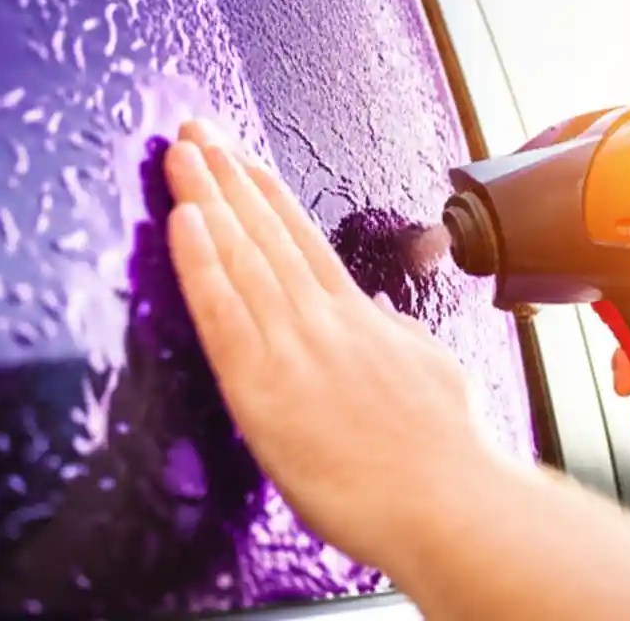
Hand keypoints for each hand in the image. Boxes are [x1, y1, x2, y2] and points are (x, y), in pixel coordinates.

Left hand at [163, 119, 500, 566]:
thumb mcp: (428, 369)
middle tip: (197, 127)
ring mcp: (291, 348)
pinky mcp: (261, 388)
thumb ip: (391, 334)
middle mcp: (321, 320)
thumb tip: (371, 308)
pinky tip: (182, 219)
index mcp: (358, 317)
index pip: (301, 240)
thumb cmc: (446, 450)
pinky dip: (200, 262)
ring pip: (240, 257)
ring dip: (207, 197)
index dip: (266, 194)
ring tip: (182, 149)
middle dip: (228, 175)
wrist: (447, 502)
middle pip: (264, 233)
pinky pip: (221, 312)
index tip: (242, 158)